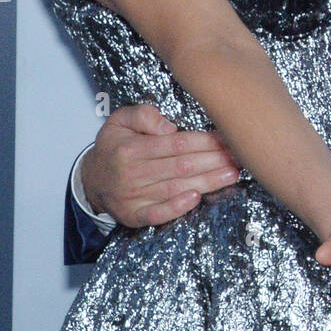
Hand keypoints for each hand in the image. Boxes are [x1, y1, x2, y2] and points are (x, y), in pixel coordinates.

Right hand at [81, 103, 240, 227]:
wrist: (92, 180)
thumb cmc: (113, 147)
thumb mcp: (119, 120)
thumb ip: (143, 115)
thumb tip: (169, 126)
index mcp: (131, 148)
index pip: (175, 144)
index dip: (204, 142)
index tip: (226, 139)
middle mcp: (132, 173)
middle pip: (181, 166)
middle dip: (214, 160)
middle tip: (239, 156)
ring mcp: (133, 197)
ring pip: (176, 188)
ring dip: (208, 182)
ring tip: (232, 174)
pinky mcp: (135, 216)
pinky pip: (158, 214)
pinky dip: (177, 208)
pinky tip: (196, 198)